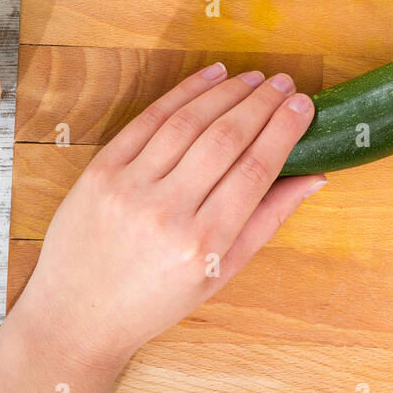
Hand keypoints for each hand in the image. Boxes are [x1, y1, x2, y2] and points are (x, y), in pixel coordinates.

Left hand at [12, 63, 323, 371]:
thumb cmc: (156, 300)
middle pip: (225, 139)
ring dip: (228, 93)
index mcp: (203, 244)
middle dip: (261, 104)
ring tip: (254, 79)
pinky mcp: (100, 171)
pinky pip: (150, 120)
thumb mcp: (220, 273)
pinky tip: (212, 77)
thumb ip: (267, 221)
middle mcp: (167, 212)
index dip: (283, 130)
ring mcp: (129, 188)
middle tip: (284, 83)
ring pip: (189, 123)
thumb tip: (316, 178)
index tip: (303, 105)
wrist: (77, 315)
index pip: (255, 170)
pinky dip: (185, 92)